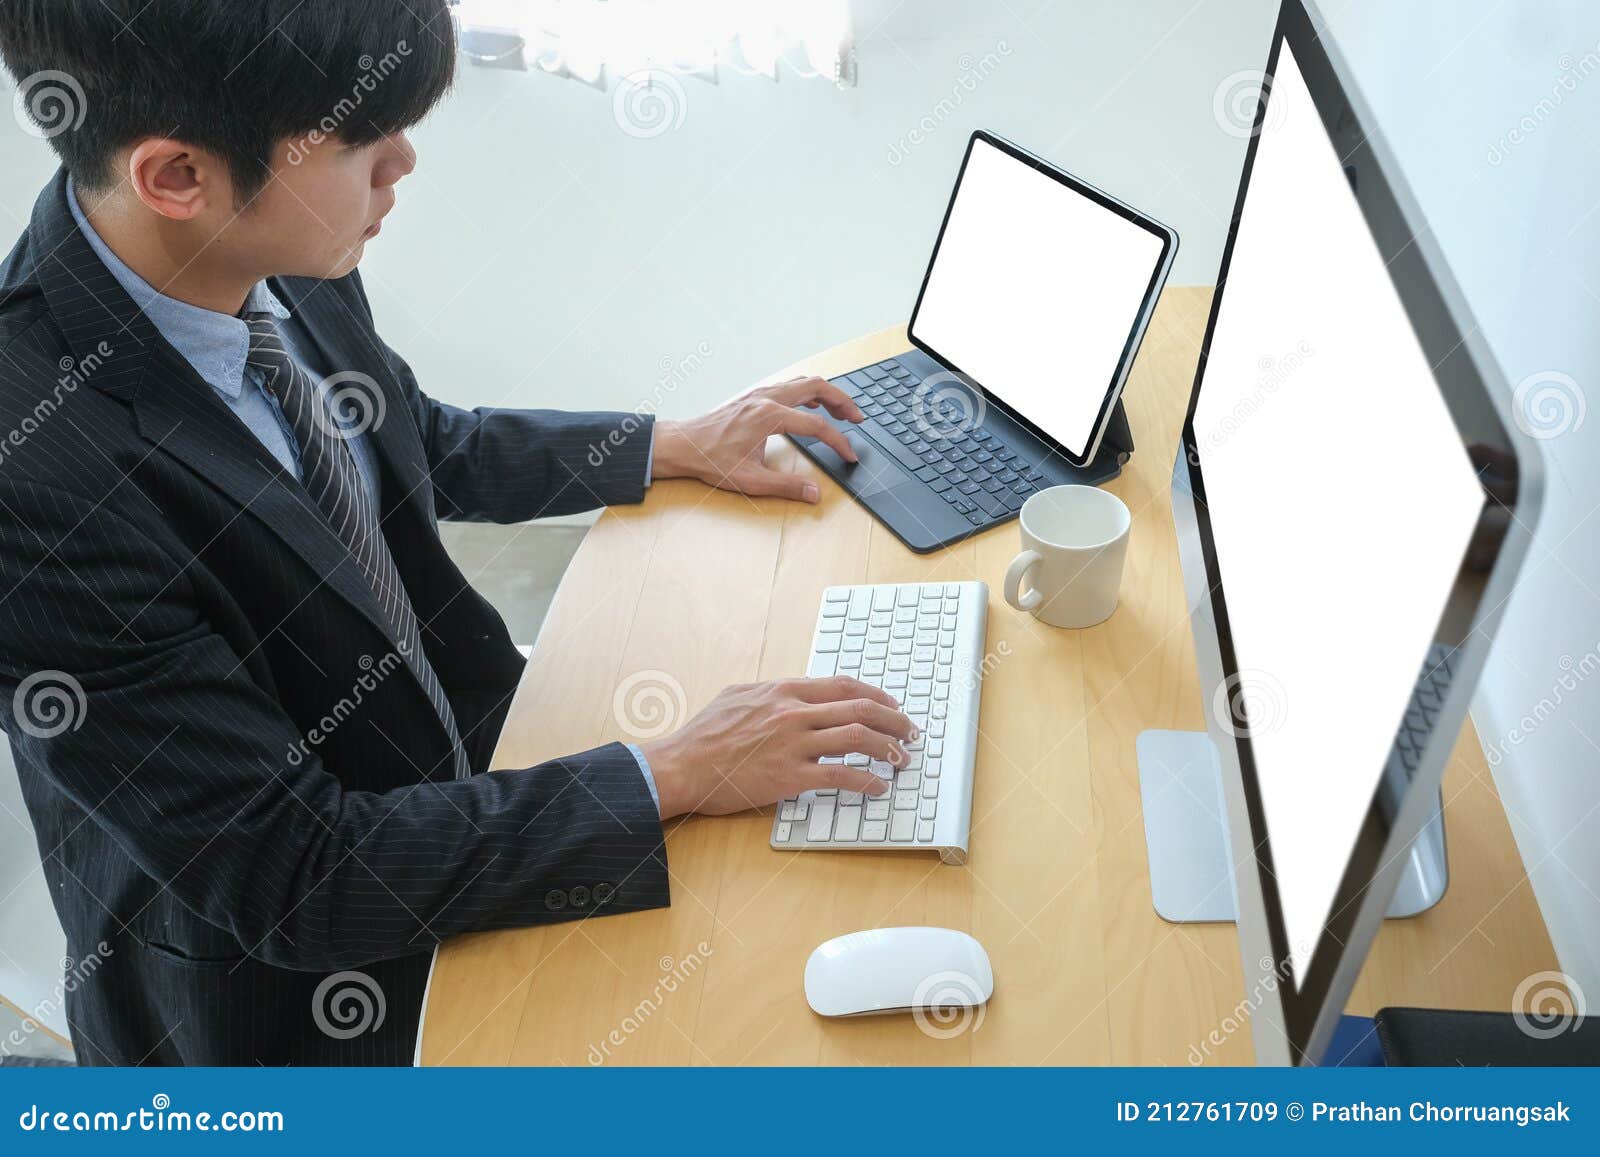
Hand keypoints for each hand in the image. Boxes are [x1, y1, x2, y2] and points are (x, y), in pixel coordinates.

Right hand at [639, 676, 916, 817]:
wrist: (680, 766)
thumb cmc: (703, 736)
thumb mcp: (737, 696)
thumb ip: (770, 692)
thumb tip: (791, 692)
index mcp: (783, 690)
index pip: (843, 685)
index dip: (876, 695)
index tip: (892, 705)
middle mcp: (793, 712)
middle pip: (859, 708)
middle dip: (893, 720)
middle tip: (910, 732)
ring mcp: (793, 743)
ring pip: (857, 737)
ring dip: (887, 747)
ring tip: (901, 758)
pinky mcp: (788, 776)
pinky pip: (839, 775)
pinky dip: (866, 780)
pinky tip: (878, 787)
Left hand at [651, 376, 863, 502]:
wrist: (682, 446)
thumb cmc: (711, 460)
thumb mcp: (751, 481)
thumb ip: (787, 487)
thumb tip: (815, 494)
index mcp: (769, 417)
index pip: (816, 425)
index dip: (838, 441)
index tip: (849, 455)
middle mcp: (766, 398)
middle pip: (817, 387)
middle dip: (842, 401)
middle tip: (858, 418)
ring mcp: (759, 393)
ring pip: (803, 381)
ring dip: (826, 393)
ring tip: (841, 411)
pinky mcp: (753, 396)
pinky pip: (789, 385)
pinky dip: (808, 392)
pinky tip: (811, 406)